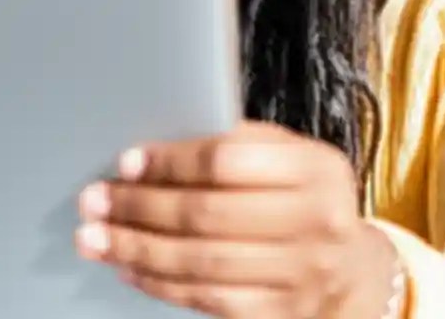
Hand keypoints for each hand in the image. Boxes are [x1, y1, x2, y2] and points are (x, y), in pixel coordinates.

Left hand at [75, 122, 401, 317]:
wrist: (350, 267)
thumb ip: (236, 143)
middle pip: (207, 214)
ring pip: (201, 262)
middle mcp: (316, 222)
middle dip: (139, 207)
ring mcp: (302, 274)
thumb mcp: (287, 155)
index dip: (170, 162)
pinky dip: (160, 284)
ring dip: (137, 249)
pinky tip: (130, 268)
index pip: (228, 161)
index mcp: (316, 168)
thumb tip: (155, 147)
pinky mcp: (281, 313)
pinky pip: (207, 300)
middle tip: (94, 200)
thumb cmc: (302, 196)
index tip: (127, 162)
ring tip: (95, 238)